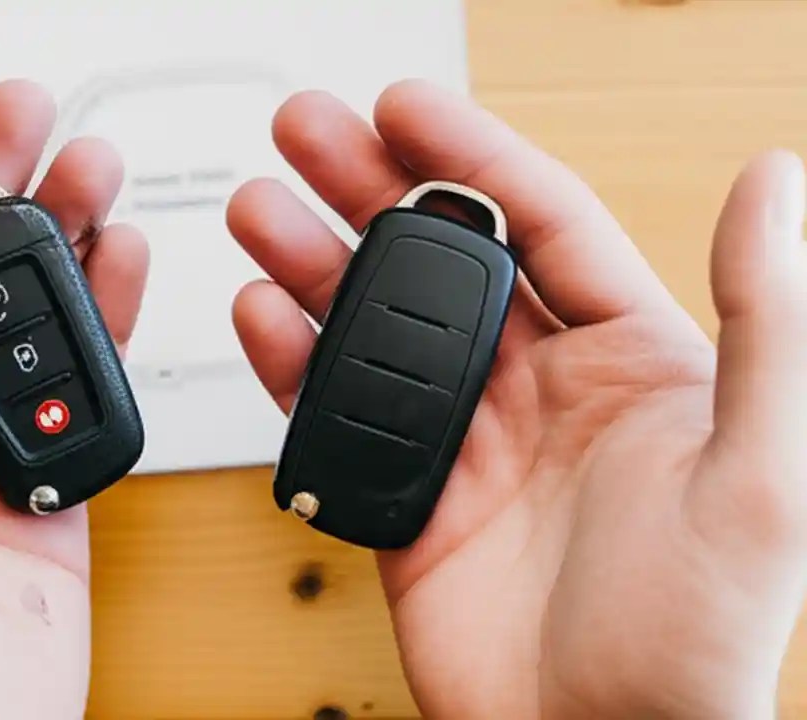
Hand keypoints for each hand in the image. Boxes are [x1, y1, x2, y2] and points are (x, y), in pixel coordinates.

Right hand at [230, 80, 806, 718]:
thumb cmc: (700, 640)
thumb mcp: (764, 472)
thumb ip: (767, 324)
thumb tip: (772, 180)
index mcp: (630, 359)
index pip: (539, 221)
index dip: (469, 154)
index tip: (402, 107)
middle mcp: (540, 389)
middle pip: (435, 258)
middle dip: (366, 186)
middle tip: (304, 132)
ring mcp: (466, 441)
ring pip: (371, 324)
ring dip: (312, 261)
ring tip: (259, 208)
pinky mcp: (405, 498)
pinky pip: (334, 412)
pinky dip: (290, 361)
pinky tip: (261, 314)